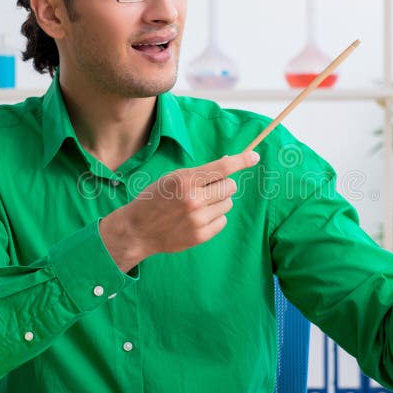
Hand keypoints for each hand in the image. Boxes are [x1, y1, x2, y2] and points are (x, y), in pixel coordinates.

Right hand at [100, 150, 259, 271]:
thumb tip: (229, 163)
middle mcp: (194, 199)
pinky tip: (198, 218)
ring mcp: (198, 219)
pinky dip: (215, 218)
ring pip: (227, 204)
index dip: (242, 161)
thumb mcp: (173, 177)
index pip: (222, 168)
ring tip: (199, 205)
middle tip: (208, 188)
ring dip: (218, 202)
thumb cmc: (155, 199)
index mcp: (185, 180)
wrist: (137, 229)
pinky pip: (222, 221)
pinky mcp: (200, 236)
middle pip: (230, 187)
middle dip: (223, 185)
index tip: (254, 157)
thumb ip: (200, 173)